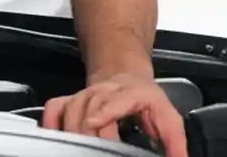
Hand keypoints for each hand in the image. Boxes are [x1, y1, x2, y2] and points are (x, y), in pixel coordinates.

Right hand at [41, 69, 186, 156]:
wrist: (126, 77)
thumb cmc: (146, 101)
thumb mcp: (167, 117)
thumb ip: (174, 141)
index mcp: (130, 94)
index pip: (114, 100)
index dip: (104, 112)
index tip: (95, 124)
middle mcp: (103, 92)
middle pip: (88, 111)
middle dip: (89, 135)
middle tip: (94, 151)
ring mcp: (83, 97)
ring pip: (69, 112)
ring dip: (72, 134)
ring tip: (78, 151)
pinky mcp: (68, 103)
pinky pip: (53, 112)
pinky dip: (52, 127)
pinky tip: (59, 141)